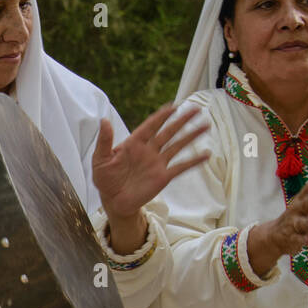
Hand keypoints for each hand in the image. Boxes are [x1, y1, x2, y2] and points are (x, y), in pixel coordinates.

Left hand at [92, 102, 209, 238]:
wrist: (113, 201)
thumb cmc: (104, 179)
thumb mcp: (100, 159)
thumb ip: (104, 141)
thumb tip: (104, 120)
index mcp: (134, 143)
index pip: (151, 125)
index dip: (161, 116)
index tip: (173, 106)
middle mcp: (149, 150)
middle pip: (168, 131)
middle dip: (182, 120)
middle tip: (196, 109)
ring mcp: (157, 163)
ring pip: (177, 145)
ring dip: (191, 135)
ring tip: (206, 125)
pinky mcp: (163, 177)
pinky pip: (181, 167)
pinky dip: (194, 161)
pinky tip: (206, 154)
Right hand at [248, 173, 307, 276]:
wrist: (275, 236)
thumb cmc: (299, 215)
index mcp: (302, 201)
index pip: (307, 191)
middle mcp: (297, 211)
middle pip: (303, 205)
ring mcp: (293, 225)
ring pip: (300, 223)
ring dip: (306, 221)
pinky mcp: (292, 239)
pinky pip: (296, 240)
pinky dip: (301, 240)